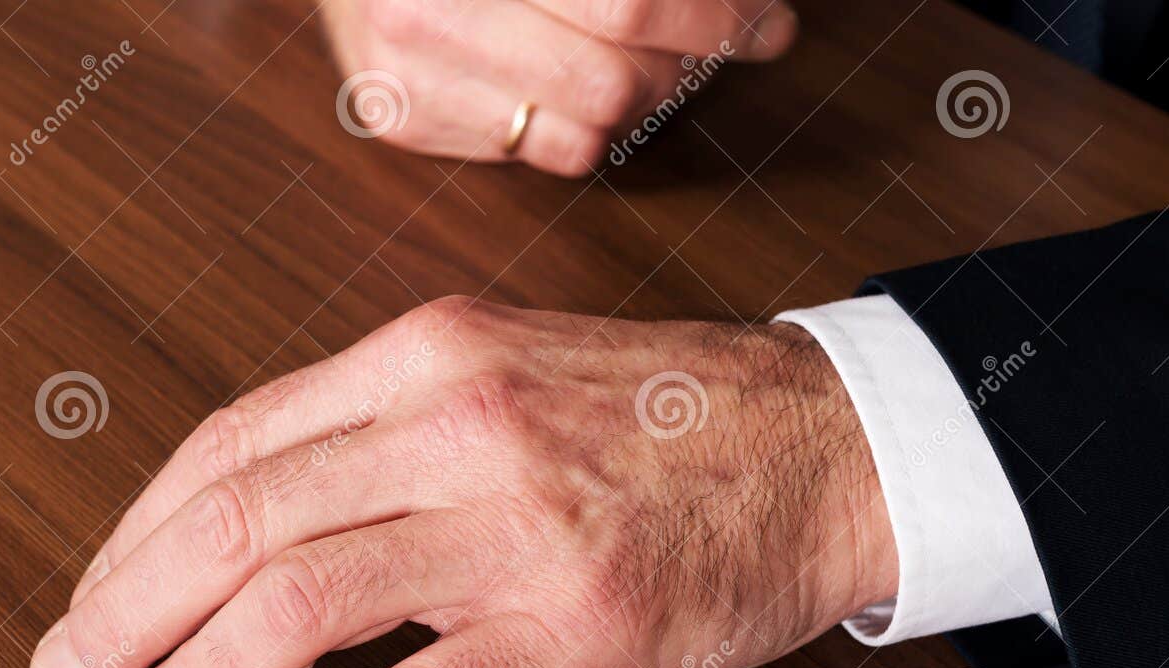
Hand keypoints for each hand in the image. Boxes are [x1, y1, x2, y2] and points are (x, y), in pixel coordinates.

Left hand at [29, 297, 895, 667]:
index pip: (233, 443)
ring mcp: (515, 529)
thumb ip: (387, 416)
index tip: (99, 591)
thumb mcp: (510, 363)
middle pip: (237, 522)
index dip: (138, 529)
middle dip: (123, 611)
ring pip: (297, 606)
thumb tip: (258, 503)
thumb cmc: (663, 415)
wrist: (827, 445)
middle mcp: (454, 427)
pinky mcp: (574, 627)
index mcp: (426, 357)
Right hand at [323, 0, 797, 175]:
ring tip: (648, 60)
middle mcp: (429, 7)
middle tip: (720, 39)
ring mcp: (409, 70)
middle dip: (689, 61)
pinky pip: (546, 152)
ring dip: (644, 97)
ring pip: (589, 126)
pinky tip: (574, 82)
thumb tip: (747, 11)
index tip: (766, 22)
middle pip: (617, 75)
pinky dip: (584, 123)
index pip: (630, 5)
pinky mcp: (402, 120)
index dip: (715, 17)